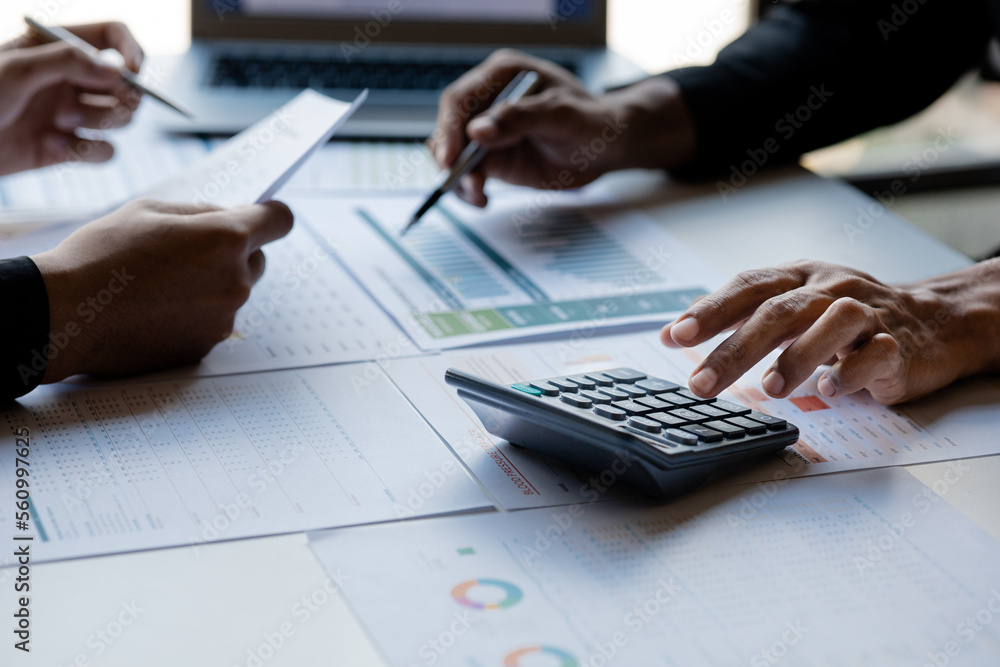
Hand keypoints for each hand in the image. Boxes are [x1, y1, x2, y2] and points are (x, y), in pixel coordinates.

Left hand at [0, 22, 144, 175]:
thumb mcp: (18, 70)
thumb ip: (70, 62)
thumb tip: (120, 69)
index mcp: (58, 46)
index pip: (113, 36)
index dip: (130, 51)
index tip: (131, 72)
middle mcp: (72, 77)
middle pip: (127, 83)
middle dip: (117, 98)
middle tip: (92, 103)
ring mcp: (75, 112)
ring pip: (120, 119)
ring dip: (97, 123)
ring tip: (59, 122)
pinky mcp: (73, 147)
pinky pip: (105, 152)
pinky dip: (85, 152)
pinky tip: (51, 146)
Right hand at [30, 198, 293, 382]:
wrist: (66, 314)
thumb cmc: (102, 255)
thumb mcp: (149, 210)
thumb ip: (201, 211)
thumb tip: (229, 214)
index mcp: (226, 239)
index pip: (279, 220)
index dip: (270, 215)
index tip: (262, 216)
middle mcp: (235, 281)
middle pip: (258, 260)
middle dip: (234, 252)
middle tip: (190, 251)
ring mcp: (224, 318)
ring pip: (233, 292)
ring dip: (211, 284)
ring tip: (161, 282)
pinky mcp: (206, 345)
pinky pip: (213, 320)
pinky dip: (195, 313)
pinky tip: (156, 309)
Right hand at [430, 49, 694, 206]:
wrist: (609, 147)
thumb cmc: (592, 120)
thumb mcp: (562, 116)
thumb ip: (520, 119)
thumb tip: (477, 131)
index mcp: (503, 75)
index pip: (461, 99)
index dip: (450, 128)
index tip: (452, 158)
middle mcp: (489, 100)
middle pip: (450, 127)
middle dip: (450, 157)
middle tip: (465, 183)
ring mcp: (489, 131)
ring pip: (454, 153)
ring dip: (458, 177)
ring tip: (476, 196)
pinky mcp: (494, 157)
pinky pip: (468, 173)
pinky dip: (468, 189)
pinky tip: (481, 199)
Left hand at [660, 259, 999, 404]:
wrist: (935, 321)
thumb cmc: (850, 316)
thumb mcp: (795, 304)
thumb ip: (741, 316)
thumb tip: (677, 330)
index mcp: (799, 278)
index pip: (747, 287)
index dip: (710, 310)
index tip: (675, 337)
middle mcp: (830, 289)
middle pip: (779, 311)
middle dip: (736, 347)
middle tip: (702, 381)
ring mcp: (867, 314)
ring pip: (832, 324)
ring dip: (796, 357)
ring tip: (768, 390)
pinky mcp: (897, 345)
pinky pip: (874, 354)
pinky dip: (850, 372)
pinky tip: (830, 391)